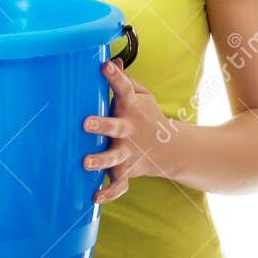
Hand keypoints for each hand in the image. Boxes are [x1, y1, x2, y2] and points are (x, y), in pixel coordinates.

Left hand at [81, 57, 166, 203]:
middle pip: (114, 127)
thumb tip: (111, 60)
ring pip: (113, 158)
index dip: (115, 77)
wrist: (172, 148)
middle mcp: (128, 130)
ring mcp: (128, 152)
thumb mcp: (143, 95)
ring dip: (100, 161)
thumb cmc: (149, 116)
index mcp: (130, 108)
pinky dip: (110, 193)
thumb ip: (125, 81)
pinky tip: (95, 197)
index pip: (123, 89)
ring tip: (86, 163)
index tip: (106, 66)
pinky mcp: (128, 170)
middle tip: (85, 123)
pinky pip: (120, 185)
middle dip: (100, 125)